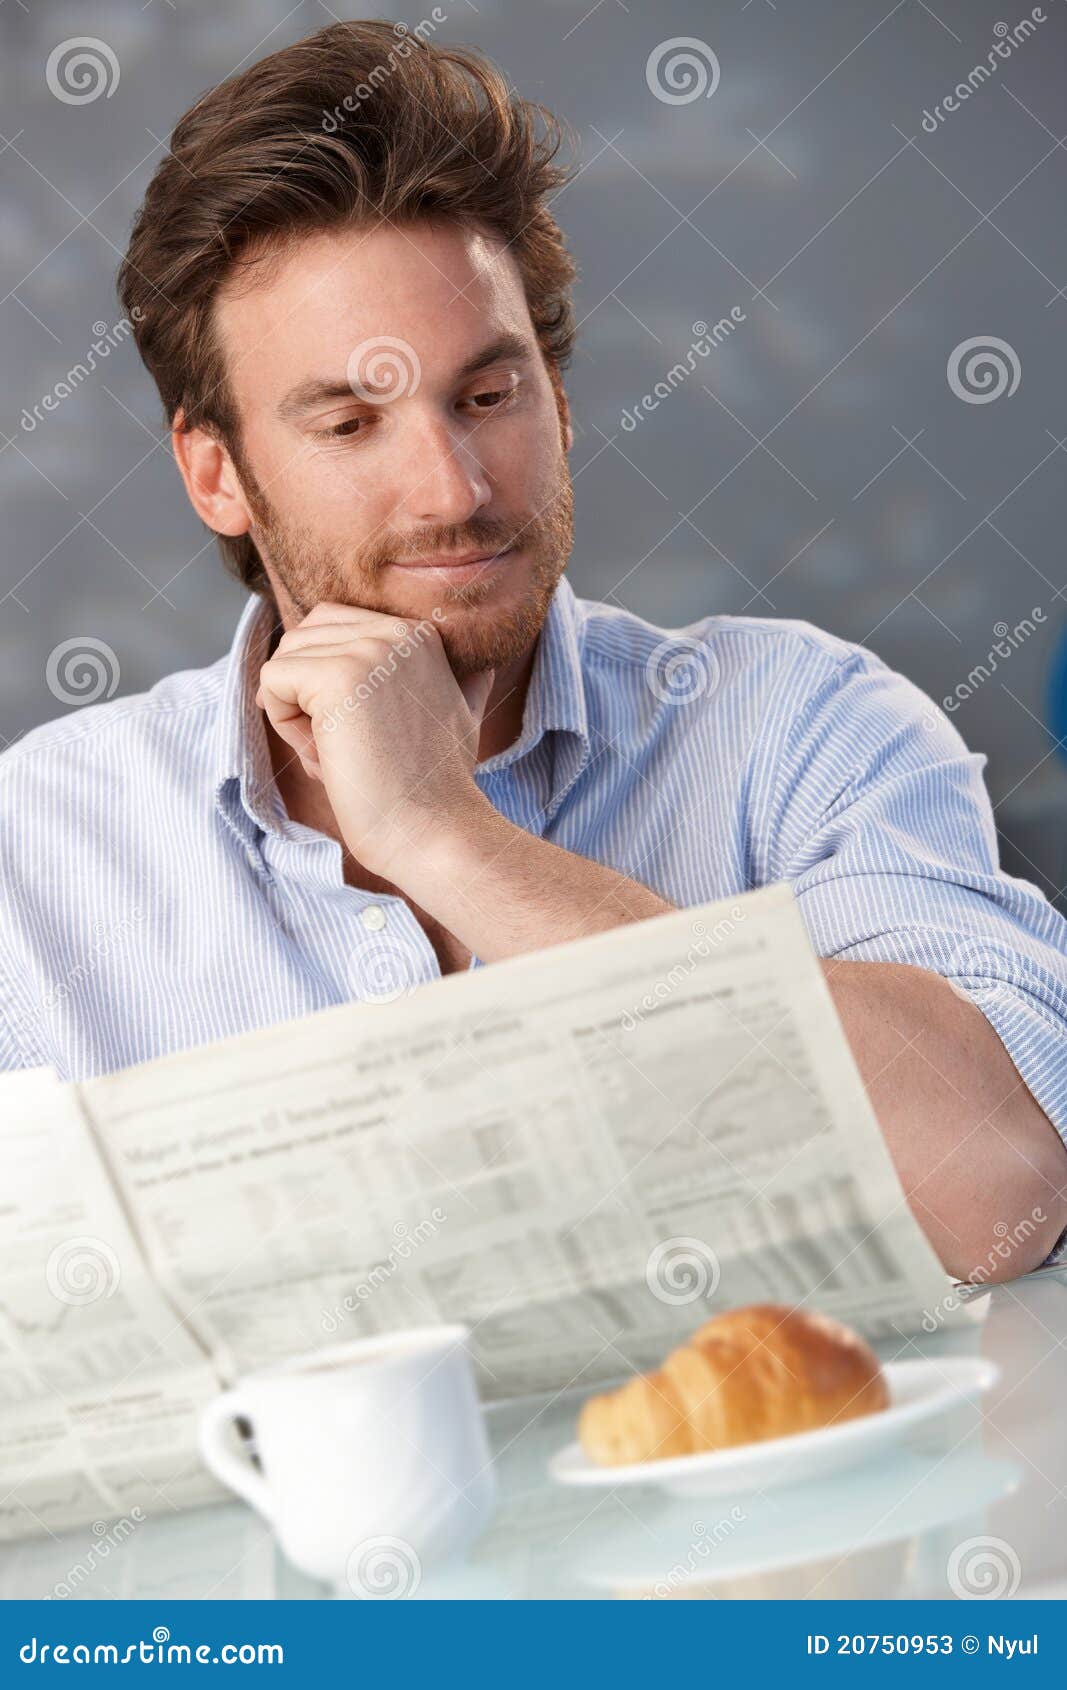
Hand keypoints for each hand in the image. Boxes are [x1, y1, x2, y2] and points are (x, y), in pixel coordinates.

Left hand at [255, 602, 494, 879]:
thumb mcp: (461, 715)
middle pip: (303, 638)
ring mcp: (366, 651)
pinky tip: (323, 756)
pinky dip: (283, 724)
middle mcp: (395, 631)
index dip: (326, 682)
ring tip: (337, 753)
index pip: (332, 626)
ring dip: (294, 713)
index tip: (356, 730)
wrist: (435, 830)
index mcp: (418, 633)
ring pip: (286, 660)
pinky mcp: (336, 678)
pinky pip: (272, 679)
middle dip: (303, 692)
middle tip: (341, 745)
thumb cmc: (437, 786)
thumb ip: (465, 680)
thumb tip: (479, 664)